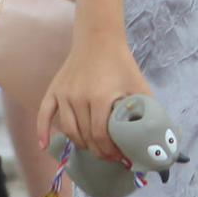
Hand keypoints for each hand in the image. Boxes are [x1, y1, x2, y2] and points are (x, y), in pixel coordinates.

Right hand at [37, 35, 150, 164]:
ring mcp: (63, 94)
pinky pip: (44, 114)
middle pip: (85, 136)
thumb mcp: (138, 85)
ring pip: (68, 130)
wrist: (99, 39)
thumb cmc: (121, 64)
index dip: (110, 151)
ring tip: (93, 151)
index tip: (120, 157)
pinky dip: (42, 131)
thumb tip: (155, 133)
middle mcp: (78, 98)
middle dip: (98, 151)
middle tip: (109, 157)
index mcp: (101, 98)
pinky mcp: (53, 90)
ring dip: (80, 145)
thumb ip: (147, 108)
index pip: (101, 135)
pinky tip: (43, 146)